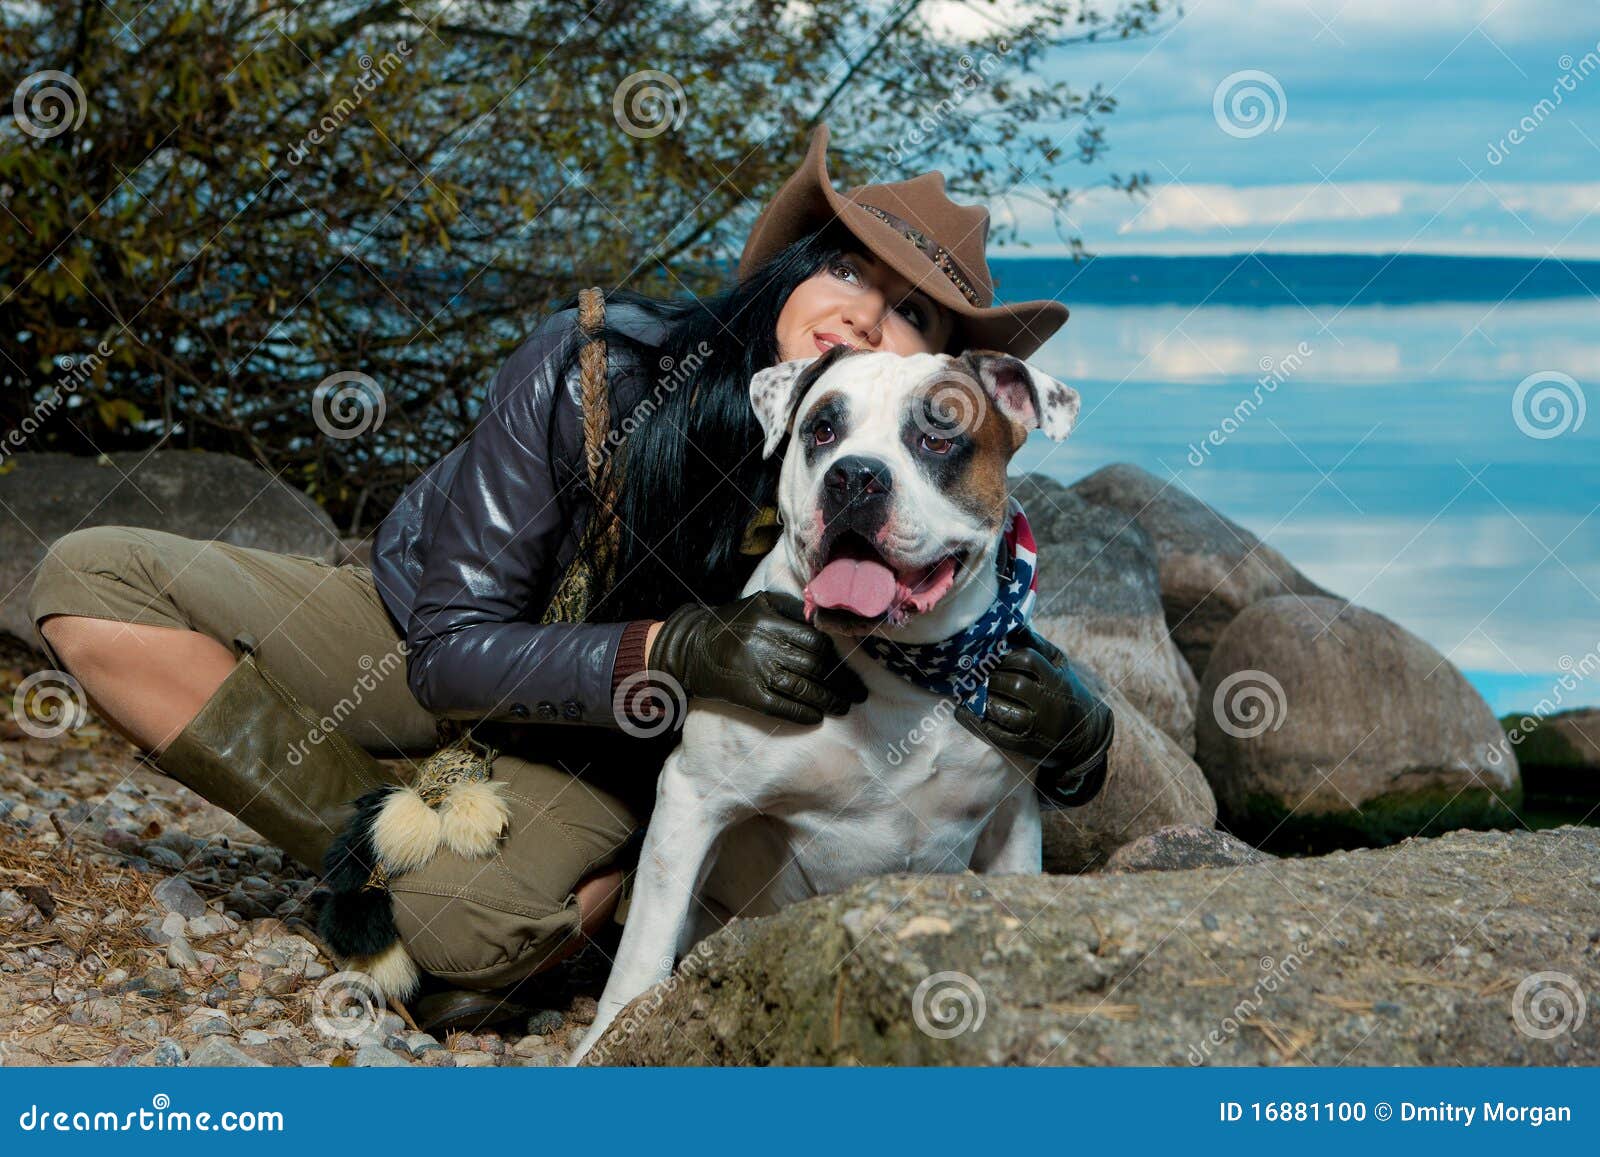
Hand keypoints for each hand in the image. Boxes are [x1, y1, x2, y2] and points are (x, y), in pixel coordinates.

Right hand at [647, 591, 867, 724]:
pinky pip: (781, 707)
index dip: (837, 656)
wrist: (692, 647)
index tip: (850, 665)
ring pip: (803, 688)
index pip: (816, 641)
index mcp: (771, 623)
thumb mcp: (759, 605)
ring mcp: (757, 673)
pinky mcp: (748, 695)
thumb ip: (790, 610)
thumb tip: (824, 620)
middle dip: (841, 682)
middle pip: (815, 667)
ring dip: (829, 700)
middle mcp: (766, 647)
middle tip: (859, 692)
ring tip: (846, 706)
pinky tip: (818, 716)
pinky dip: (803, 713)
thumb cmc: (731, 624)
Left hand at [955, 628, 1113, 806]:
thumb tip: (1012, 625)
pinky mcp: (1025, 746)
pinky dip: (975, 722)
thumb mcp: (1059, 665)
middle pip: (1014, 685)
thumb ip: (1037, 644)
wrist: (1084, 735)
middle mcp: (1049, 704)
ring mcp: (1037, 727)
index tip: (992, 656)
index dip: (1005, 656)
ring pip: (1005, 711)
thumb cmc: (1065, 691)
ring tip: (967, 690)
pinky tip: (962, 711)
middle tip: (973, 673)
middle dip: (990, 677)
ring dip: (981, 700)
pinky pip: (997, 735)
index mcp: (1057, 679)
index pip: (1027, 660)